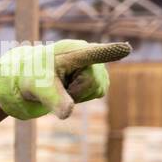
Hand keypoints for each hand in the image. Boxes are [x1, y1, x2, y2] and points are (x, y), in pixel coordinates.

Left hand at [0, 39, 130, 119]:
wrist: (35, 76)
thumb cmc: (35, 77)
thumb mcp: (40, 89)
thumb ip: (54, 100)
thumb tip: (67, 113)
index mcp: (73, 51)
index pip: (93, 53)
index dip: (110, 52)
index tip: (126, 48)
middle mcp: (90, 52)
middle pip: (92, 84)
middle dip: (74, 91)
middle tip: (58, 84)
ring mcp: (98, 63)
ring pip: (97, 89)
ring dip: (78, 93)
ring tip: (65, 83)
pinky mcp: (100, 74)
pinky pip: (97, 92)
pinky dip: (82, 95)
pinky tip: (72, 86)